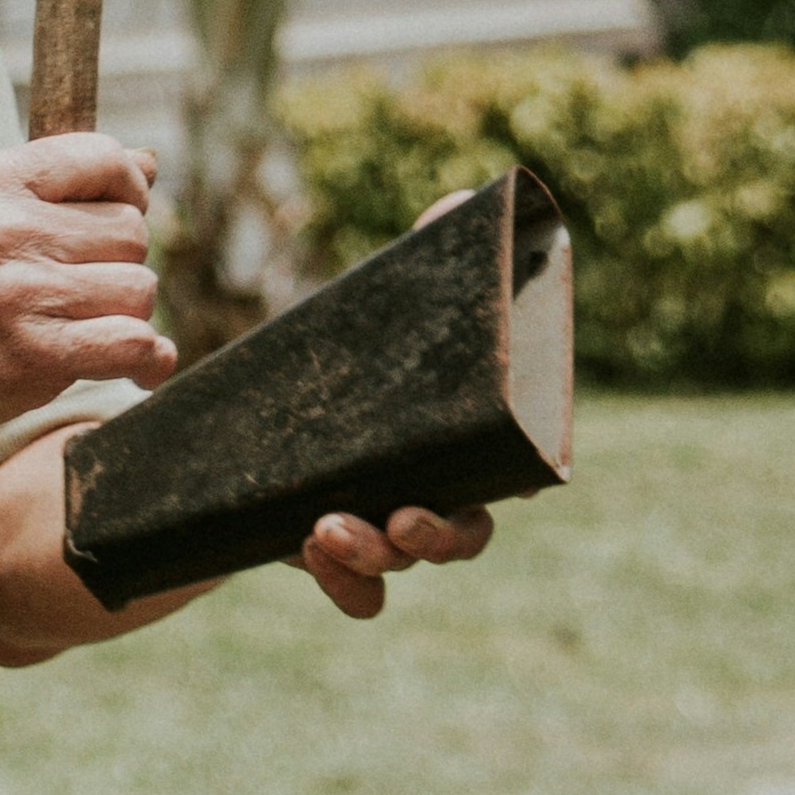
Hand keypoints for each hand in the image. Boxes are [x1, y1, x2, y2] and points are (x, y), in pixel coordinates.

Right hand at [0, 134, 173, 450]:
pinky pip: (133, 343)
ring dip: (123, 314)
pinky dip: (145, 360)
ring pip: (138, 288)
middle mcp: (5, 229)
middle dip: (116, 264)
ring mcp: (20, 292)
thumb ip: (55, 186)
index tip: (115, 219)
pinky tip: (136, 367)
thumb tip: (148, 165)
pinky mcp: (35, 354)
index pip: (102, 158)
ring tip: (81, 326)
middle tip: (77, 290)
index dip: (127, 190)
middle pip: (130, 231)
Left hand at [290, 180, 499, 609]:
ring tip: (326, 528)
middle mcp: (442, 491)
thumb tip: (459, 202)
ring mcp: (392, 527)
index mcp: (471, 438)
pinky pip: (361, 592)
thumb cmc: (358, 345)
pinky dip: (344, 584)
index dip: (521, 481)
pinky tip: (309, 552)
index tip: (518, 482)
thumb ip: (428, 257)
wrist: (272, 400)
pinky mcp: (340, 550)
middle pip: (463, 533)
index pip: (516, 467)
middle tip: (402, 518)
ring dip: (373, 555)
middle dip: (437, 535)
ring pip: (405, 561)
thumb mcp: (385, 303)